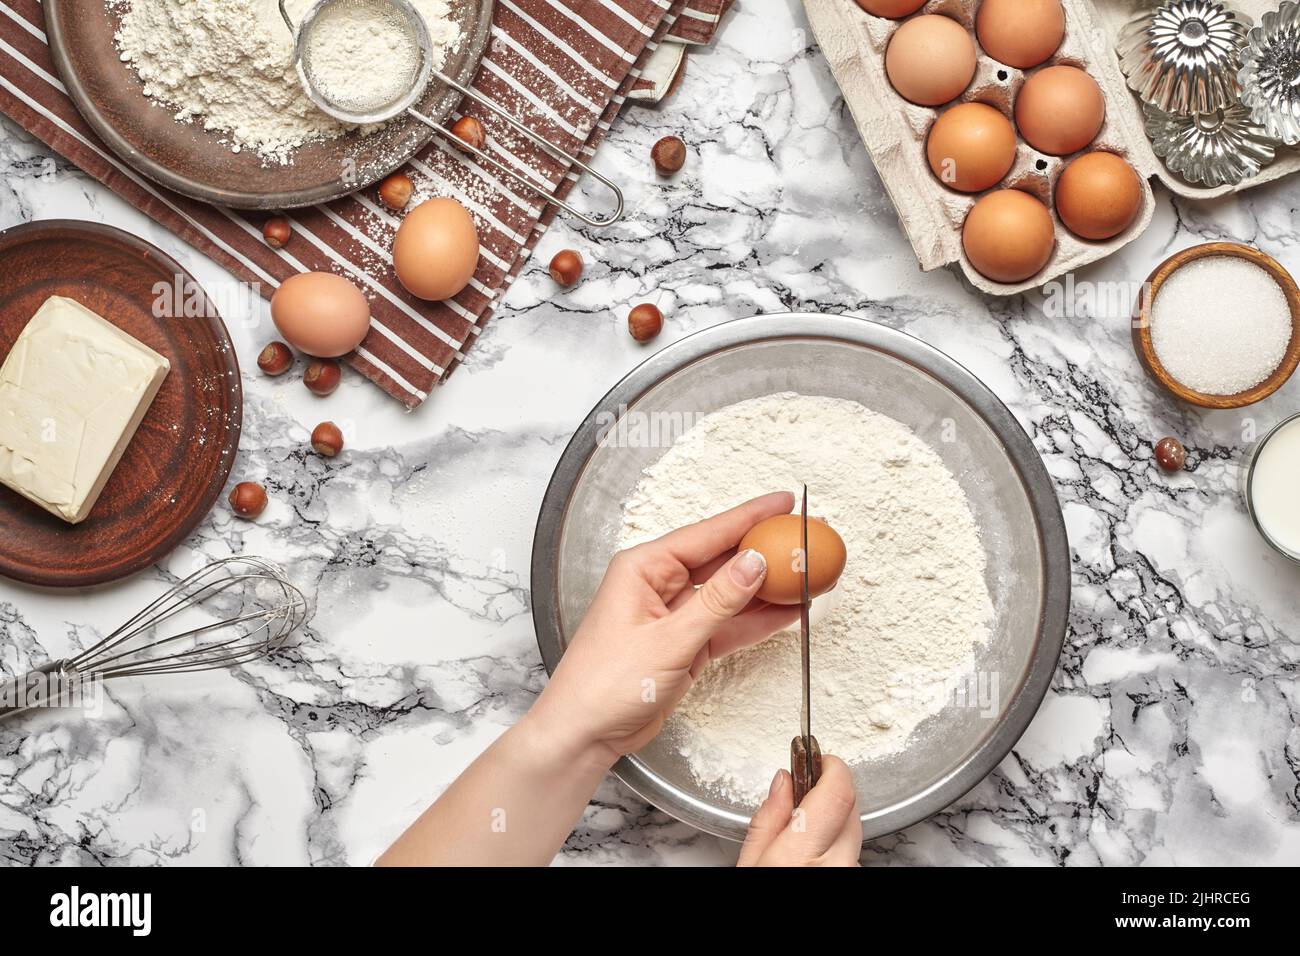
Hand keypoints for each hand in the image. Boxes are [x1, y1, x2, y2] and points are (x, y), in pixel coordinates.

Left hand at [530, 491, 799, 762]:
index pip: (707, 533)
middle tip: (804, 540)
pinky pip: (728, 624)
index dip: (749, 517)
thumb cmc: (604, 683)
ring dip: (767, 588)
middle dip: (765, 550)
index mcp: (644, 568)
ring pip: (730, 593)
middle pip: (722, 559)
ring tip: (807, 575)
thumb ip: (718, 602)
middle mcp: (659, 584)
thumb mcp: (670, 639)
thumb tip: (754, 563)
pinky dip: (757, 620)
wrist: (585, 732)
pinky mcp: (685, 643)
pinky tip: (788, 611)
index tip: (784, 503)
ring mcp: (674, 614)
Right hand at [737, 756, 862, 865]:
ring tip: (802, 832)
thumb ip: (767, 822)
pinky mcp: (854, 874)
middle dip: (827, 792)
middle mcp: (837, 864)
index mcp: (801, 855)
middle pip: (848, 806)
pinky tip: (813, 853)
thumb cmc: (760, 913)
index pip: (837, 793)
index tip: (817, 758)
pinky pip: (851, 849)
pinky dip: (834, 843)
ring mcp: (851, 870)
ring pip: (851, 828)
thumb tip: (783, 783)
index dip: (830, 767)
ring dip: (831, 820)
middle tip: (802, 791)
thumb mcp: (749, 865)